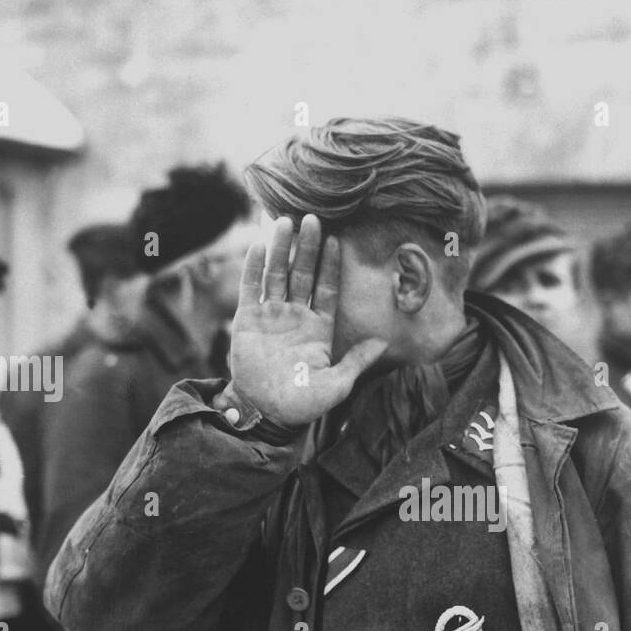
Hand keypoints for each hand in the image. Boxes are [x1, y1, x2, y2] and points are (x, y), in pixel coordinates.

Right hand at [229, 214, 387, 427]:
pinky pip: (250, 288)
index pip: (327, 288)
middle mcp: (295, 316)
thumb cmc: (304, 403)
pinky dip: (253, 268)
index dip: (331, 265)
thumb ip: (357, 360)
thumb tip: (383, 343)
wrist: (266, 412)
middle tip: (313, 218)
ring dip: (281, 249)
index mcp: (319, 328)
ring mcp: (271, 316)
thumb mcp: (338, 383)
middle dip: (308, 247)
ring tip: (286, 222)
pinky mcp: (247, 320)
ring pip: (277, 274)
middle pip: (303, 274)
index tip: (337, 240)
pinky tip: (257, 245)